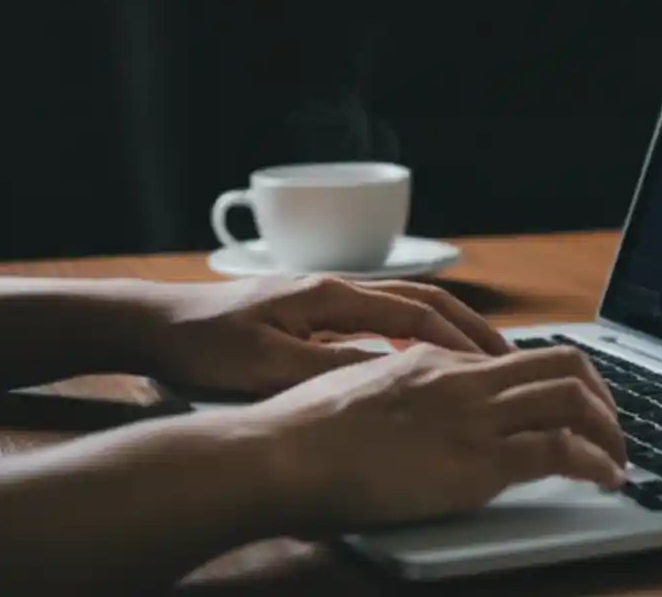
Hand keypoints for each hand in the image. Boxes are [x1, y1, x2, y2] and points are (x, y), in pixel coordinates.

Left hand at [149, 276, 511, 396]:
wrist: (155, 324)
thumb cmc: (203, 343)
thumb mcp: (264, 364)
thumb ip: (328, 367)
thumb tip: (393, 371)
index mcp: (330, 296)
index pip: (416, 312)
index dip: (459, 339)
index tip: (493, 366)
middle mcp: (336, 290)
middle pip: (421, 300)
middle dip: (468, 326)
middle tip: (507, 357)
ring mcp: (326, 299)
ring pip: (404, 308)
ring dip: (446, 329)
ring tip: (479, 359)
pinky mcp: (314, 314)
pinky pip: (381, 321)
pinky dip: (415, 336)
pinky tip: (422, 361)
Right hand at [249, 341, 625, 528]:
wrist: (277, 454)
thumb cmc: (299, 434)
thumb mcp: (356, 391)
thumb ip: (396, 392)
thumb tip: (412, 411)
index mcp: (435, 361)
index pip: (518, 359)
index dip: (556, 383)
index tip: (569, 408)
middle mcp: (463, 379)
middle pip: (562, 364)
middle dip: (600, 396)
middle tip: (609, 429)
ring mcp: (472, 418)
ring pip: (572, 400)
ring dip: (609, 430)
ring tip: (617, 459)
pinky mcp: (475, 463)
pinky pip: (559, 450)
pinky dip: (596, 463)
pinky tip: (607, 479)